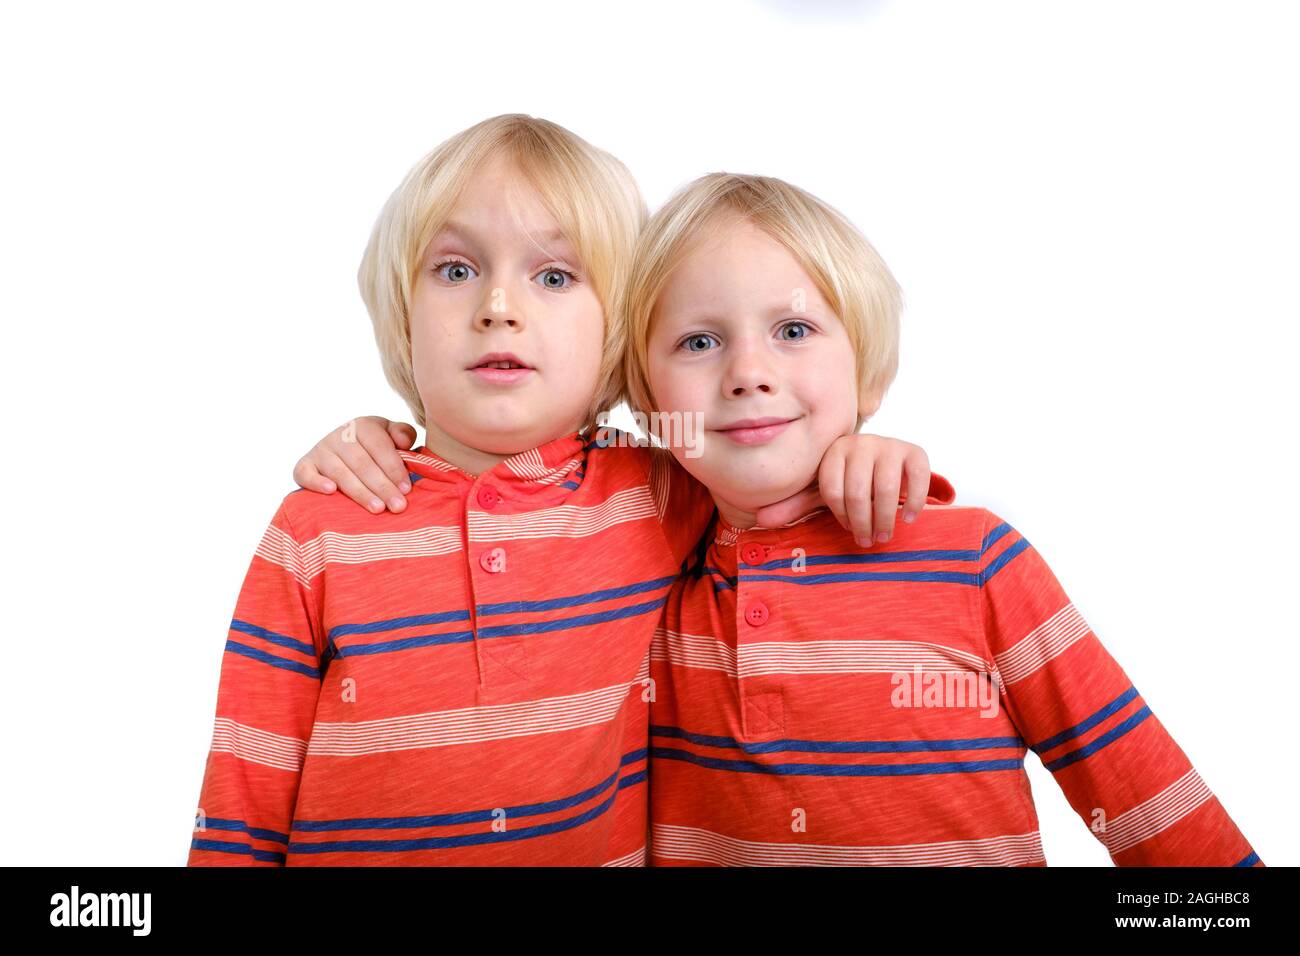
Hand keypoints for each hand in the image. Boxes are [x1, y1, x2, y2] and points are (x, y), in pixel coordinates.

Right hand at [292, 416, 417, 512]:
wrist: (343, 450)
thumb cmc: (376, 447)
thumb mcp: (392, 435)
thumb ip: (403, 433)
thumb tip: (403, 441)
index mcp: (363, 426)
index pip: (379, 446)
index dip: (394, 468)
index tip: (406, 489)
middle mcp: (339, 435)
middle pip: (362, 463)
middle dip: (382, 486)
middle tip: (397, 506)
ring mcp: (320, 450)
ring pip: (340, 473)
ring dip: (359, 492)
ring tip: (377, 508)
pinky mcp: (304, 465)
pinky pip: (305, 473)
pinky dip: (316, 482)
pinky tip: (330, 491)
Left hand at [753, 434, 930, 546]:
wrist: (889, 464)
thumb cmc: (851, 481)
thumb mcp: (824, 492)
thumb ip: (796, 505)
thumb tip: (760, 520)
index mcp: (834, 451)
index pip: (831, 490)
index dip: (839, 515)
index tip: (847, 528)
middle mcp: (861, 443)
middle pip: (858, 492)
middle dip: (862, 523)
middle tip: (866, 541)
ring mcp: (889, 445)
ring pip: (887, 489)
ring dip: (885, 519)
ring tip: (884, 536)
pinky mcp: (914, 452)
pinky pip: (917, 479)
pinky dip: (914, 503)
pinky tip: (908, 519)